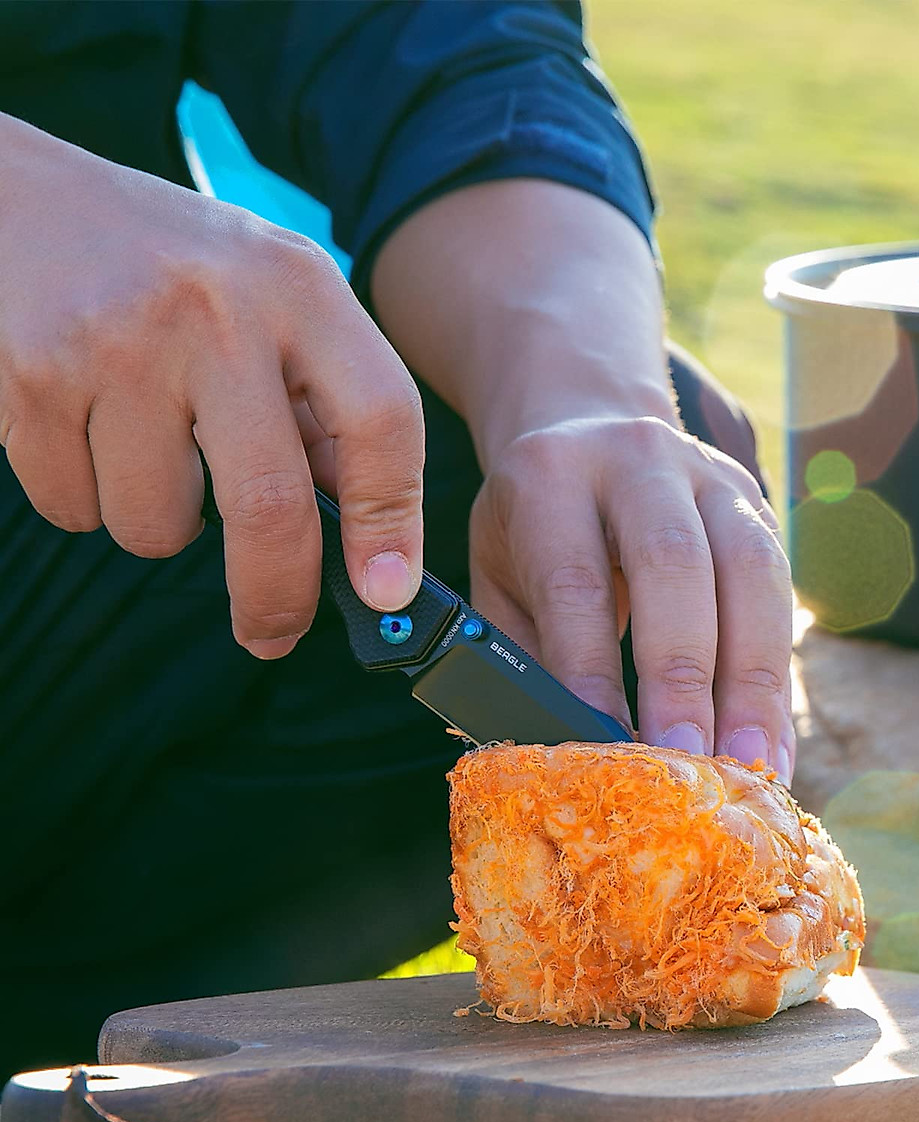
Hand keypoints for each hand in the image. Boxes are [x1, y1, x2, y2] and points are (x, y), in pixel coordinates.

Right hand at [0, 116, 423, 656]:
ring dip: (159, 522)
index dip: (392, 520)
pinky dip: (87, 497)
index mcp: (300, 288)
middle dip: (276, 597)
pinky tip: (89, 427)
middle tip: (272, 633)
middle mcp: (216, 309)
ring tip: (147, 444)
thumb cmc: (175, 273)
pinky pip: (76, 509)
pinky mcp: (33, 378)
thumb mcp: (276, 304)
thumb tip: (367, 546)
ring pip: (157, 527)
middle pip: (269, 507)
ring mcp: (118, 343)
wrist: (21, 203)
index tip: (388, 592)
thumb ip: (324, 408)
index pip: (380, 419)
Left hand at [469, 412, 794, 777]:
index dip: (593, 669)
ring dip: (754, 678)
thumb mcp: (500, 572)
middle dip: (684, 673)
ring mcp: (710, 475)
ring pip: (749, 571)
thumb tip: (566, 752)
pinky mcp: (757, 505)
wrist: (587, 424)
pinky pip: (781, 590)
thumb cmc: (533, 526)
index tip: (607, 748)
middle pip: (673, 564)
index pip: (575, 580)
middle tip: (688, 759)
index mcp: (552, 475)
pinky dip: (778, 677)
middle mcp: (638, 459)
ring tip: (750, 763)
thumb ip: (524, 651)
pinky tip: (773, 742)